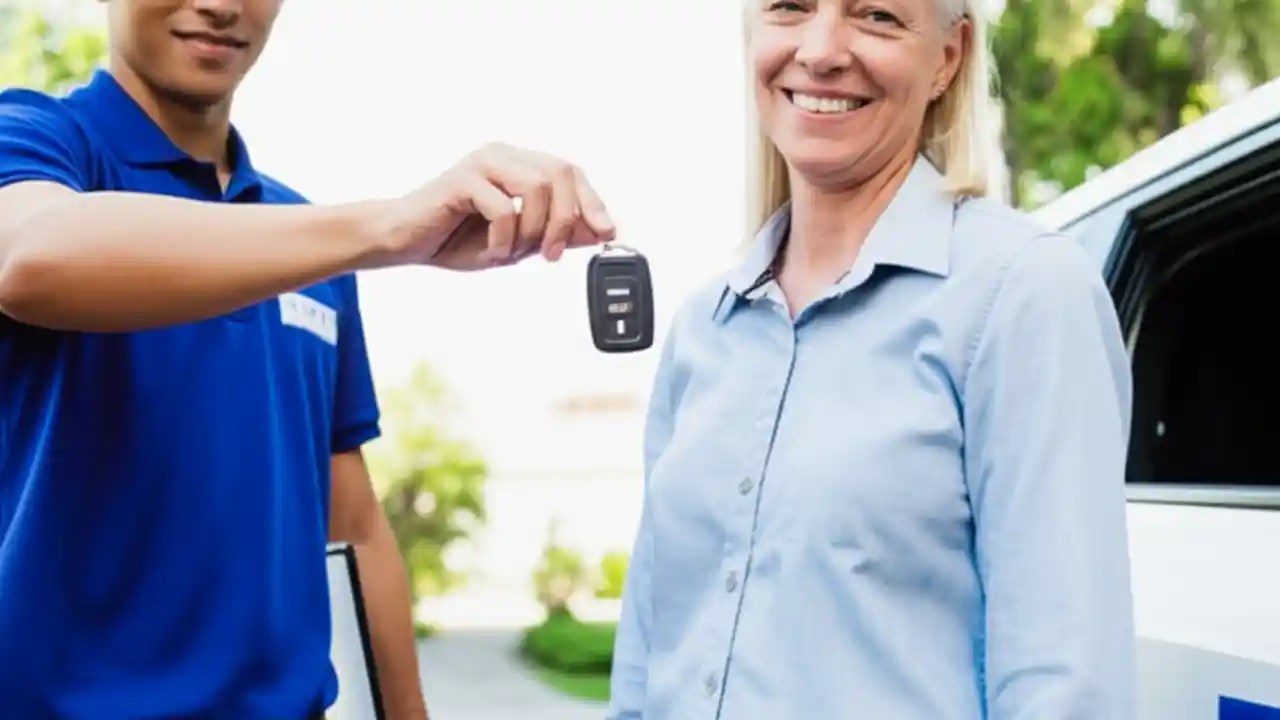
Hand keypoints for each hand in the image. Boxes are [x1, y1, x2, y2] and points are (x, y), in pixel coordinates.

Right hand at [384, 143, 615, 270]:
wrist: (405, 243)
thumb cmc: (456, 239)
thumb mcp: (519, 243)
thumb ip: (557, 234)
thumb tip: (600, 232)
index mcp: (519, 165)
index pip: (570, 172)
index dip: (593, 202)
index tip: (608, 233)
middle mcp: (504, 156)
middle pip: (560, 173)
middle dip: (566, 220)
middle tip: (552, 254)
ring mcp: (483, 163)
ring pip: (536, 187)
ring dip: (533, 231)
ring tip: (512, 253)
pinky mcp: (462, 179)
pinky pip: (502, 208)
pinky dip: (503, 239)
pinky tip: (492, 252)